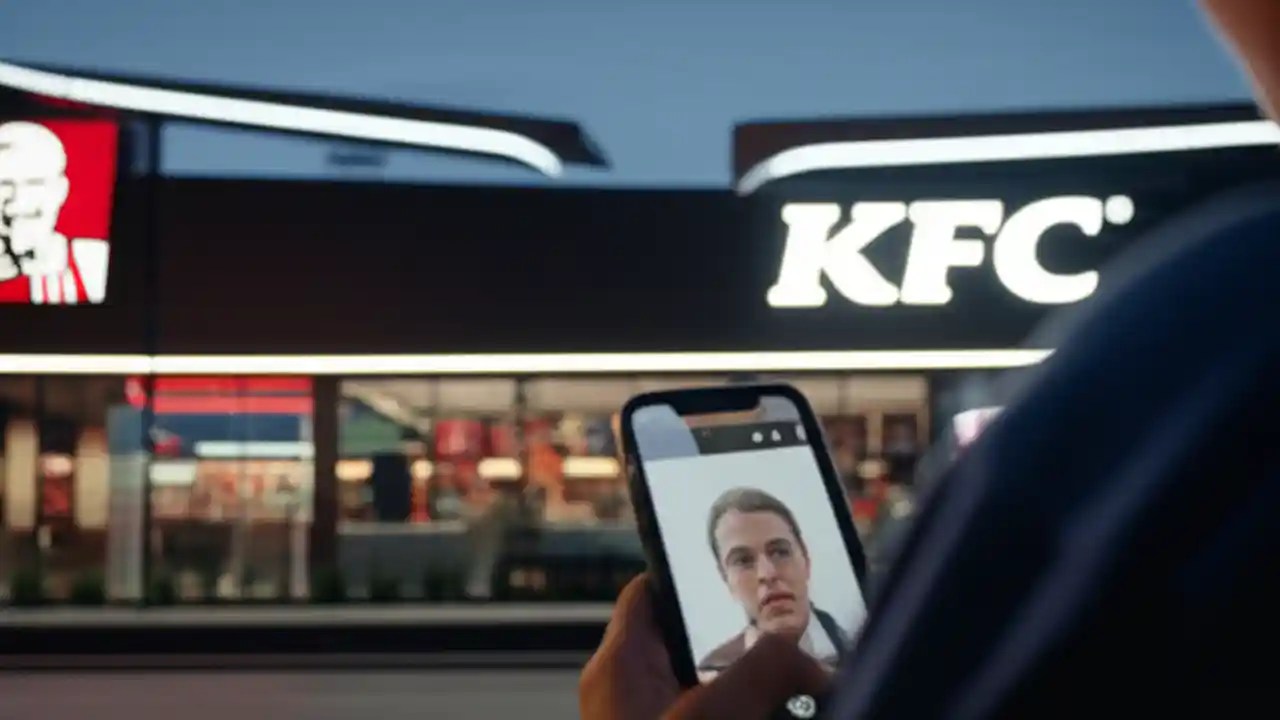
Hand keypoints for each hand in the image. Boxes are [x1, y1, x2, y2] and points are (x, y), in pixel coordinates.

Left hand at [580, 573, 830, 719]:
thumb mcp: (713, 717)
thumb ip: (768, 671)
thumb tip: (812, 662)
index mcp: (622, 668)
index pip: (652, 592)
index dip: (696, 574)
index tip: (747, 571)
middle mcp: (636, 699)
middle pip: (699, 645)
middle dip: (753, 645)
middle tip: (801, 641)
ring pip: (721, 695)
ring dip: (767, 694)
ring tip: (813, 690)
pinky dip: (759, 717)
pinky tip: (803, 713)